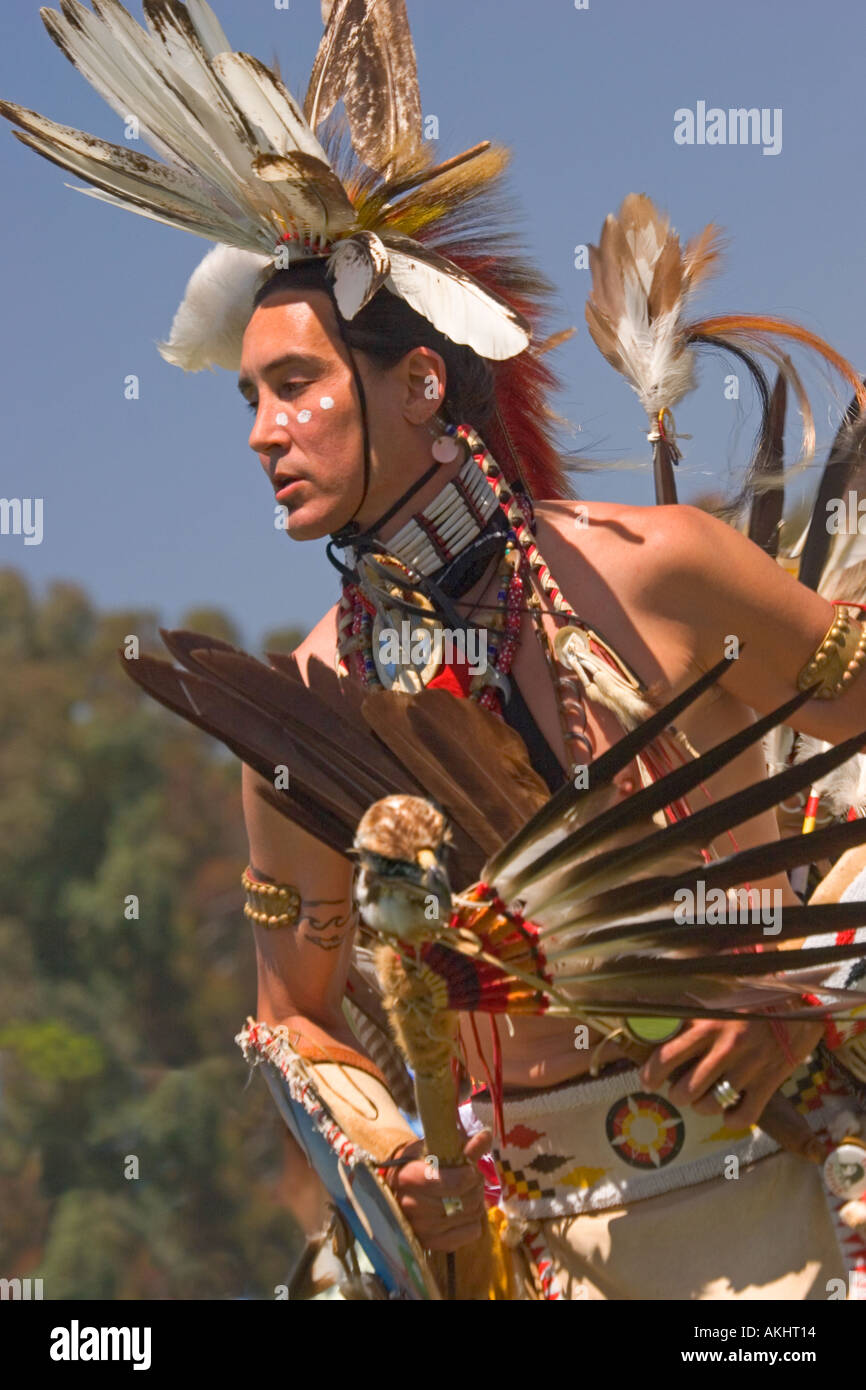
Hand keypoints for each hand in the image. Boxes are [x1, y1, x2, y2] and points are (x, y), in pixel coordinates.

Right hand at [384, 1129, 491, 1252]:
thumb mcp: (433, 1147)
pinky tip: (464, 1209)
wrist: (396, 1186)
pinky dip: (475, 1220)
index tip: (470, 1167)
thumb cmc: (416, 1161)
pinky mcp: (431, 1244)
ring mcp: (421, 1229)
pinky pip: (471, 1233)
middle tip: (472, 1176)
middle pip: (465, 1200)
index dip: (470, 1174)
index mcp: (409, 1178)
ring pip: (470, 1215)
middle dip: (476, 1184)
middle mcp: (412, 1207)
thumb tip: (486, 1135)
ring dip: (477, 1200)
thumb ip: (461, 1144)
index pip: (454, 1183)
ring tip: (468, 1190)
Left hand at [639, 1016, 824, 1128]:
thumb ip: (685, 1008)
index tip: (648, 1081)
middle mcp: (724, 1046)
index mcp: (706, 1022)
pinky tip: (729, 1111)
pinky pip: (741, 1117)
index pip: (665, 1056)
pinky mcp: (768, 1083)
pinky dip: (731, 1120)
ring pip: (709, 1106)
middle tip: (679, 1090)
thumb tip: (647, 1006)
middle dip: (677, 1094)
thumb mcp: (715, 996)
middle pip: (684, 1090)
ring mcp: (747, 1066)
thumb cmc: (750, 998)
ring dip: (701, 1106)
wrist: (799, 1003)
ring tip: (704, 1097)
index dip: (650, 1075)